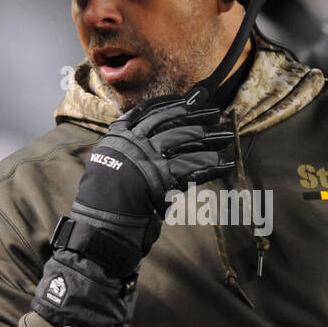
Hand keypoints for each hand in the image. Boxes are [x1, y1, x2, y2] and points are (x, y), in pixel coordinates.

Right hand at [31, 95, 234, 326]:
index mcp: (118, 136)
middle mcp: (131, 143)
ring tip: (226, 135)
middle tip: (215, 112)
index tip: (191, 99)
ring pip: (184, 139)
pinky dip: (212, 165)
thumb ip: (135, 151)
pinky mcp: (160, 178)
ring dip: (209, 137)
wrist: (101, 227)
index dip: (173, 104)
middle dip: (196, 115)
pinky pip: (192, 166)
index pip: (149, 111)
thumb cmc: (108, 201)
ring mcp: (145, 159)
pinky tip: (227, 163)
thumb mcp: (116, 167)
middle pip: (170, 120)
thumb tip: (162, 141)